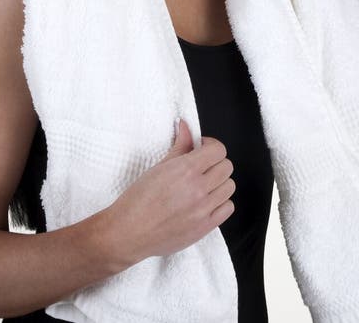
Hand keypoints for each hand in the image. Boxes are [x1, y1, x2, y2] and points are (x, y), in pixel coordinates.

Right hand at [103, 119, 235, 270]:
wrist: (129, 232)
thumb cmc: (138, 200)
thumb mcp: (158, 167)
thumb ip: (179, 145)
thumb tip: (185, 126)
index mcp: (186, 170)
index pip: (219, 150)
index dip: (211, 147)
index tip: (202, 149)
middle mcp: (198, 189)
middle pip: (227, 167)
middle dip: (215, 163)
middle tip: (202, 167)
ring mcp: (203, 210)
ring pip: (229, 187)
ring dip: (219, 183)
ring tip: (204, 185)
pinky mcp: (205, 227)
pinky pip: (228, 208)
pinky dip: (220, 203)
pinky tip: (206, 202)